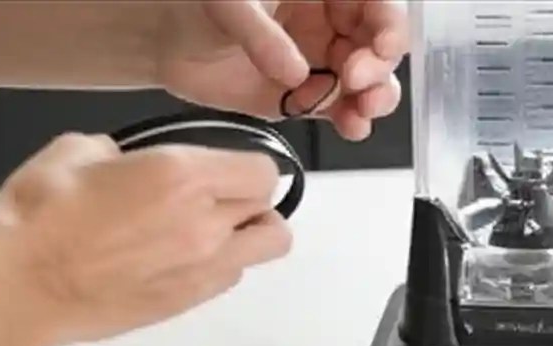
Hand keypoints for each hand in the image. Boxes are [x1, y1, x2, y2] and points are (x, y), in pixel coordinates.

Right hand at [0, 133, 288, 345]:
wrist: (18, 283)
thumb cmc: (41, 212)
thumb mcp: (80, 151)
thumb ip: (127, 153)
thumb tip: (132, 162)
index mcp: (185, 177)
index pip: (264, 173)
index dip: (251, 167)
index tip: (229, 168)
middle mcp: (207, 224)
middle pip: (272, 214)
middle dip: (253, 202)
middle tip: (221, 198)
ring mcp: (203, 269)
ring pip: (264, 252)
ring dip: (248, 237)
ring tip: (211, 231)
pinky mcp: (188, 303)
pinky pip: (230, 278)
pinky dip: (221, 265)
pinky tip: (181, 258)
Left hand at [156, 0, 407, 140]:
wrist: (162, 38)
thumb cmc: (193, 3)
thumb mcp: (228, 2)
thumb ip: (262, 34)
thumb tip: (296, 72)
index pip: (377, 3)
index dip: (389, 24)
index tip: (380, 46)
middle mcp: (330, 22)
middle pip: (380, 44)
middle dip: (379, 66)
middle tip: (355, 80)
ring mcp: (322, 61)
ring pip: (370, 81)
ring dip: (375, 98)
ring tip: (361, 110)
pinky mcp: (309, 96)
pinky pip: (342, 109)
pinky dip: (353, 121)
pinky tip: (352, 127)